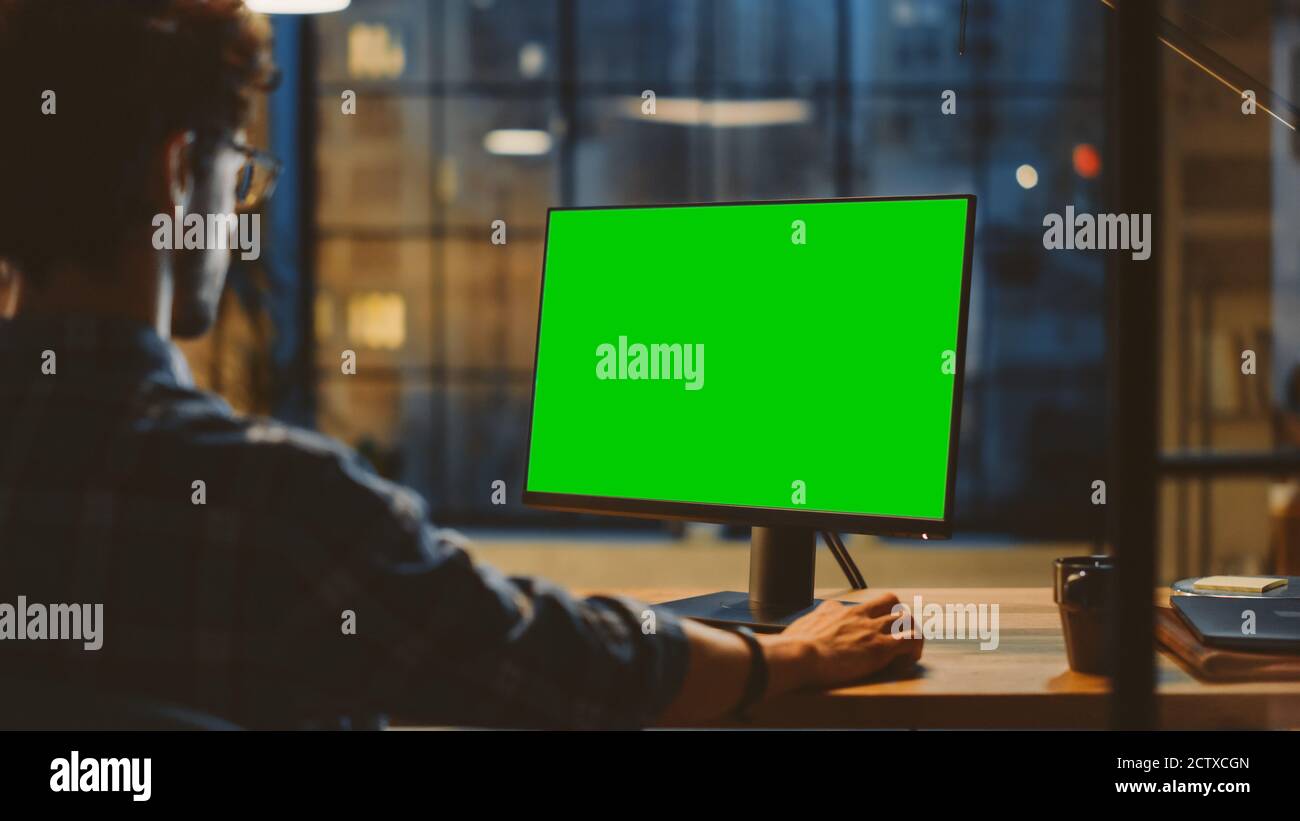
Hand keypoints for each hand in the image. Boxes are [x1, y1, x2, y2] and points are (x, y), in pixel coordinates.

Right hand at [762, 592, 922, 692]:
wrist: (797, 654)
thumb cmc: (791, 649)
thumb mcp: (796, 631)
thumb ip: (804, 630)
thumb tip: (796, 636)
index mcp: (834, 610)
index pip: (856, 607)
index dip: (864, 620)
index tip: (862, 636)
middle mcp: (856, 614)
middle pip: (888, 600)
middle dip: (896, 615)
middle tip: (893, 635)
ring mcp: (870, 629)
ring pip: (905, 618)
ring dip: (908, 633)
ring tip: (905, 651)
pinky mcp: (880, 646)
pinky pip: (911, 640)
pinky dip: (914, 650)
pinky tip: (906, 662)